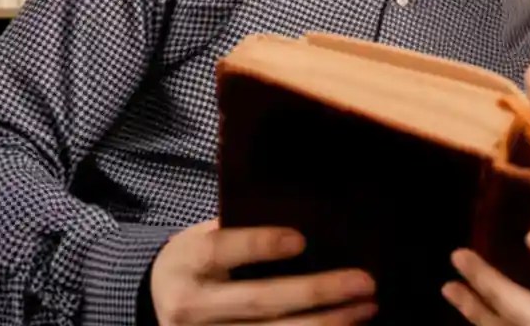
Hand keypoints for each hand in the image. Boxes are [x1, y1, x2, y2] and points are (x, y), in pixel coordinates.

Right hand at [149, 218, 376, 323]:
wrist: (163, 300)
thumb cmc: (204, 260)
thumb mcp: (208, 236)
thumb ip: (245, 228)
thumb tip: (312, 214)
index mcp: (186, 263)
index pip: (220, 249)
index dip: (258, 245)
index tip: (300, 239)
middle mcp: (189, 307)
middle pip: (258, 300)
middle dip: (315, 291)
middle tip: (363, 281)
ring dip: (326, 323)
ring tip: (367, 307)